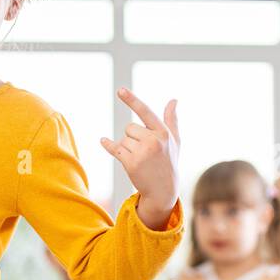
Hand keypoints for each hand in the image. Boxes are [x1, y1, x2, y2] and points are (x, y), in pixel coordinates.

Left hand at [100, 88, 180, 229]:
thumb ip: (172, 120)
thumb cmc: (169, 162)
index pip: (145, 112)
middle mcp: (154, 141)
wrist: (164, 190)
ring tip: (139, 159)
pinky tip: (104, 141)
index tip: (120, 90)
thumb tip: (173, 100)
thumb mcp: (174, 141)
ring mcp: (142, 152)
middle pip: (129, 127)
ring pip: (123, 139)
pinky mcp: (131, 163)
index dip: (132, 100)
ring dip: (127, 147)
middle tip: (143, 151)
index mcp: (163, 133)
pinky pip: (114, 148)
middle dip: (132, 137)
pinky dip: (108, 145)